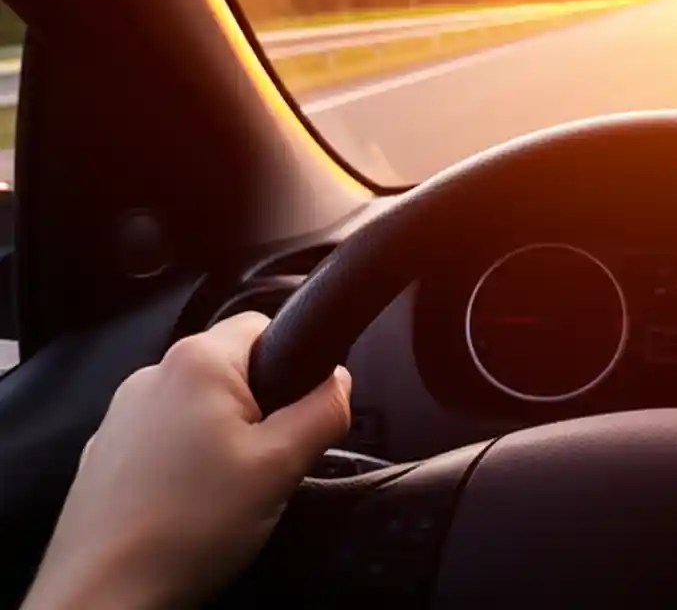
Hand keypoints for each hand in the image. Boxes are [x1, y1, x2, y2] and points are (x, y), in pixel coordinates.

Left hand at [21, 313, 350, 609]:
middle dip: (262, 411)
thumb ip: (322, 413)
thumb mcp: (281, 467)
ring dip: (224, 440)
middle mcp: (152, 376)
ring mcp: (123, 416)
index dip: (296, 364)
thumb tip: (339, 383)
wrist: (105, 596)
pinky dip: (188, 465)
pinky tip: (193, 508)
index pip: (264, 325)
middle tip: (270, 465)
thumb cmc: (184, 531)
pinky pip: (168, 442)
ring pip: (201, 409)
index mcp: (197, 364)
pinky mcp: (108, 454)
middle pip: (234, 370)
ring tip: (228, 494)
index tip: (302, 411)